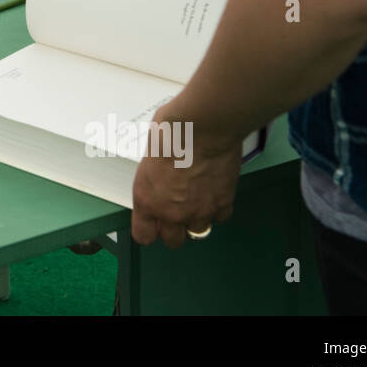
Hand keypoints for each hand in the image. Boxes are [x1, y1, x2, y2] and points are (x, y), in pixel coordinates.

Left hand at [130, 102, 242, 247]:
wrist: (204, 126)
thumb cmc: (174, 130)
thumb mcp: (150, 156)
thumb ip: (154, 179)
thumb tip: (159, 180)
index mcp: (146, 199)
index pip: (143, 235)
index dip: (150, 230)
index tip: (153, 224)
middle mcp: (172, 211)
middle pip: (173, 240)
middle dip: (174, 229)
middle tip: (177, 212)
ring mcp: (199, 210)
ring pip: (199, 232)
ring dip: (197, 220)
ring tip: (197, 200)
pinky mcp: (222, 203)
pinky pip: (220, 218)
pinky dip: (218, 209)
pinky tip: (214, 193)